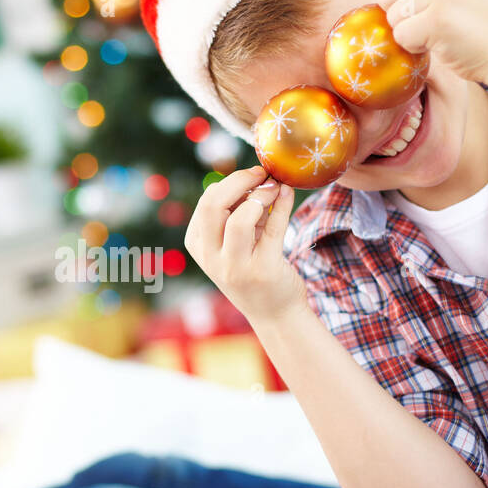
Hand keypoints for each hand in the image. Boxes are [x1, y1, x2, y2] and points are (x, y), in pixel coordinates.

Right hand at [183, 165, 307, 326]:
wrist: (275, 314)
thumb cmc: (254, 270)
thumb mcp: (235, 243)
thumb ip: (238, 212)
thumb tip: (255, 176)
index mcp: (198, 246)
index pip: (206, 203)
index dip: (230, 182)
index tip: (252, 174)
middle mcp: (212, 259)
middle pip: (213, 206)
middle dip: (240, 181)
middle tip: (262, 173)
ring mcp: (236, 268)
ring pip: (239, 219)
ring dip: (261, 195)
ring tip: (276, 187)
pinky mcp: (264, 270)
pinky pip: (274, 228)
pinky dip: (283, 205)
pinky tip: (289, 193)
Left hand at [372, 0, 487, 85]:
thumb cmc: (469, 25)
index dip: (400, 3)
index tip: (431, 9)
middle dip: (401, 18)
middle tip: (433, 24)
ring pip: (391, 18)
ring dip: (410, 33)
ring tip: (439, 32)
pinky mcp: (437, 17)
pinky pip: (401, 37)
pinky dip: (415, 47)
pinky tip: (440, 42)